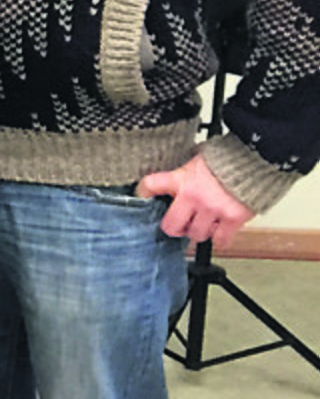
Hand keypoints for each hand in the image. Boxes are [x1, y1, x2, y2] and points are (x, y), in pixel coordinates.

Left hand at [140, 154, 255, 251]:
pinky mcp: (232, 219)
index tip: (143, 196)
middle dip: (174, 227)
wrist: (256, 159)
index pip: (150, 185)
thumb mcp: (198, 158)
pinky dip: (219, 239)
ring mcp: (213, 210)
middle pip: (171, 225)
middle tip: (179, 224)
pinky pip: (220, 240)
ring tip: (203, 224)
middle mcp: (194, 197)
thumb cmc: (228, 158)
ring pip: (196, 234)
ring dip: (198, 231)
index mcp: (182, 178)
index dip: (143, 192)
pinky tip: (219, 231)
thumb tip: (180, 170)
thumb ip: (186, 169)